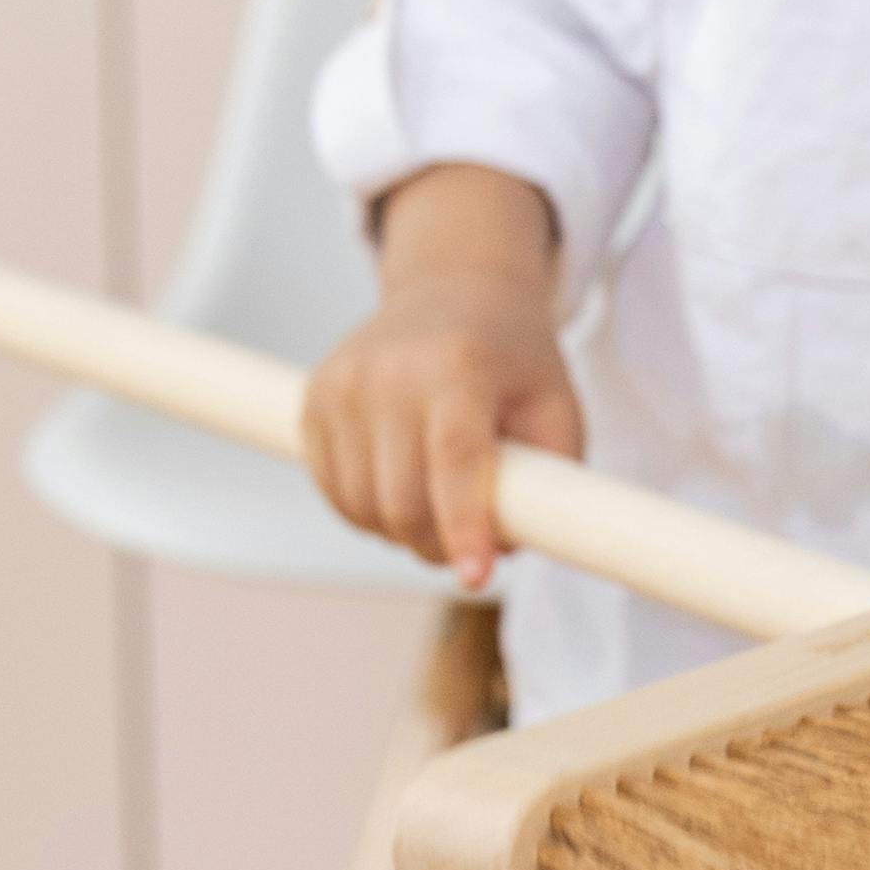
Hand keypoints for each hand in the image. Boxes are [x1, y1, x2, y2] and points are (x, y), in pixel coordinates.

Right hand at [298, 173, 579, 586]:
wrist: (450, 291)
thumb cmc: (510, 359)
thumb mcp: (556, 406)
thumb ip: (551, 478)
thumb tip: (502, 547)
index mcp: (457, 364)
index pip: (454, 459)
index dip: (464, 526)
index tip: (475, 577)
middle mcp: (389, 371)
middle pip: (401, 500)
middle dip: (435, 546)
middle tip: (465, 552)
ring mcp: (342, 385)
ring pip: (362, 507)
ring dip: (400, 532)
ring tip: (435, 509)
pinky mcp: (314, 401)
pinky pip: (334, 492)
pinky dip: (367, 512)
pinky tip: (399, 488)